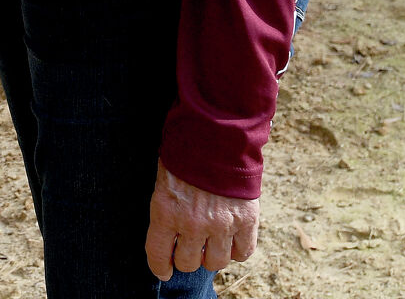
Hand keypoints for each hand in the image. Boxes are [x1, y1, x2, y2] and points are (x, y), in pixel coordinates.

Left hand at [145, 163, 258, 278]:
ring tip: (211, 241)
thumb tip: (170, 237)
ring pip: (216, 262)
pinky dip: (237, 250)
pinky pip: (243, 253)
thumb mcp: (164, 179)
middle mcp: (193, 223)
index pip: (158, 255)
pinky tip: (231, 239)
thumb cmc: (186, 153)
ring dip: (212, 255)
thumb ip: (167, 209)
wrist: (218, 132)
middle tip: (190, 246)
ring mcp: (221, 224)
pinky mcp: (246, 220)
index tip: (164, 271)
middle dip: (187, 257)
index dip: (160, 267)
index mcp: (166, 211)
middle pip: (189, 263)